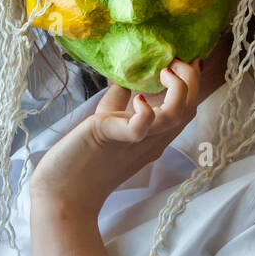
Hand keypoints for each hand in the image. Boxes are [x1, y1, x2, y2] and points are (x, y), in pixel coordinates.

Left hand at [30, 60, 201, 217]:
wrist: (61, 195)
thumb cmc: (82, 160)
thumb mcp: (109, 123)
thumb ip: (119, 102)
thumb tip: (125, 78)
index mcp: (153, 137)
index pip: (186, 109)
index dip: (193, 83)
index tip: (189, 61)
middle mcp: (152, 140)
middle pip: (189, 109)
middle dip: (191, 80)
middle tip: (175, 62)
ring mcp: (136, 141)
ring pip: (176, 116)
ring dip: (178, 89)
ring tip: (164, 72)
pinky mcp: (112, 137)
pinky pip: (139, 128)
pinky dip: (146, 112)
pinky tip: (139, 98)